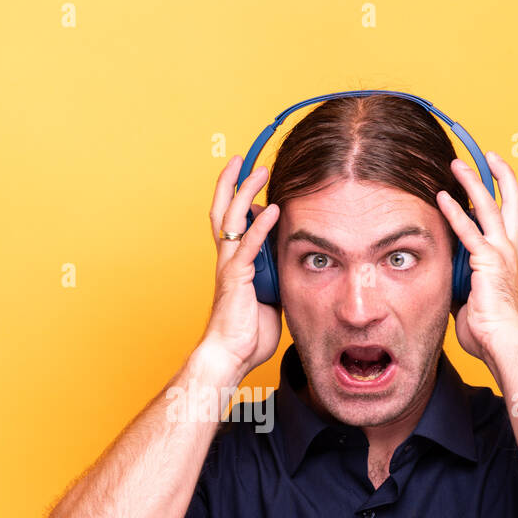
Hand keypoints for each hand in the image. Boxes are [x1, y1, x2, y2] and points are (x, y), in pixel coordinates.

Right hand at [202, 155, 281, 378]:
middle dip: (233, 183)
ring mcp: (230, 266)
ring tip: (258, 170)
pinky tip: (271, 208)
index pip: (233, 223)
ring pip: (232, 219)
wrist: (230, 356)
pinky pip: (248, 245)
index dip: (239, 199)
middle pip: (224, 211)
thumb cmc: (248, 334)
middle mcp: (228, 259)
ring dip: (246, 192)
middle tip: (244, 161)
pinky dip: (260, 225)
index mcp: (235, 264)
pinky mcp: (235, 277)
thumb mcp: (271, 299)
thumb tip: (293, 267)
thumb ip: (277, 278)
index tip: (250, 179)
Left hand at [435, 152, 517, 364]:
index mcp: (509, 258)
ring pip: (487, 207)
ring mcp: (500, 253)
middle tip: (487, 156)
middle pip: (510, 202)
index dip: (503, 196)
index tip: (493, 179)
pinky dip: (453, 212)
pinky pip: (467, 230)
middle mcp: (510, 250)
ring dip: (472, 183)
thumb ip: (460, 277)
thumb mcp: (471, 296)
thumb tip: (444, 272)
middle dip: (500, 176)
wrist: (503, 341)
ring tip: (457, 164)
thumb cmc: (489, 328)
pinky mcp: (487, 260)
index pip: (508, 218)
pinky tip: (441, 197)